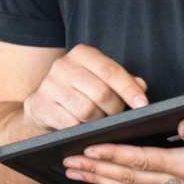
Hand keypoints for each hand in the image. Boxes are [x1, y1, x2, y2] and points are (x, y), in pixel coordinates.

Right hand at [22, 45, 149, 130]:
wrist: (41, 106)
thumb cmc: (77, 91)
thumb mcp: (99, 80)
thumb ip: (122, 81)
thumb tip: (141, 86)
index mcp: (82, 54)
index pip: (111, 71)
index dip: (130, 89)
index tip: (143, 105)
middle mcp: (64, 65)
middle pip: (102, 93)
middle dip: (114, 109)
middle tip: (114, 116)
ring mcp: (50, 85)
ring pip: (88, 111)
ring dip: (98, 121)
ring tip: (97, 120)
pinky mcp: (41, 105)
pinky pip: (71, 123)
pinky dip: (81, 129)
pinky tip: (82, 127)